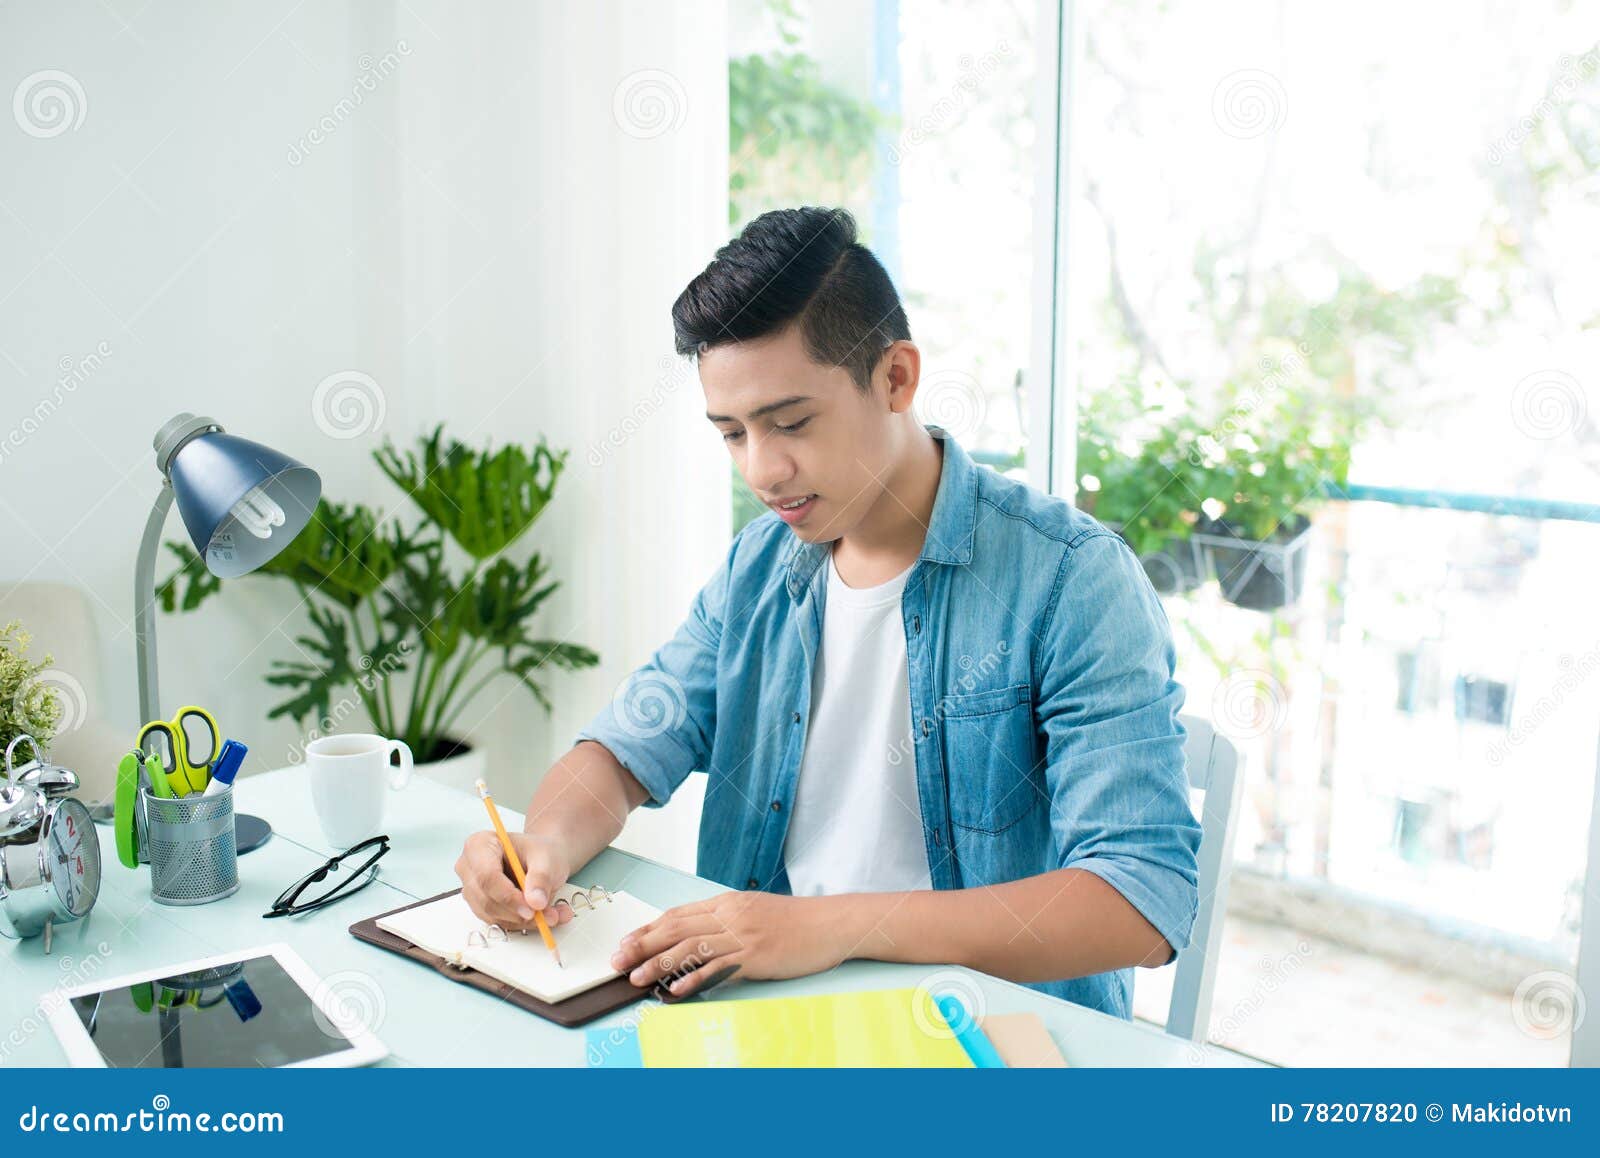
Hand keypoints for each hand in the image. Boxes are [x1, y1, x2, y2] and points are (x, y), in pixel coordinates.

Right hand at [454, 830, 577, 933]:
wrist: (543, 859)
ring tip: (553, 914)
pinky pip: (499, 922)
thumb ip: (541, 877)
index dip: (508, 896)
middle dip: (518, 912)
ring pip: (493, 915)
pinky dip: (523, 923)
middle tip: (547, 915)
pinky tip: (544, 916)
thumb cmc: (539, 852)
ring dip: (524, 920)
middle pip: (486, 900)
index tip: (531, 908)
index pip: (486, 876)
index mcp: (479, 845)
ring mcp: (473, 890)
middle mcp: (470, 868)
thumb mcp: (547, 857)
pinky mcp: (482, 908)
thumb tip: (536, 902)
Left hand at [609, 891, 853, 997]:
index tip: (626, 941)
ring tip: (635, 976)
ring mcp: (743, 936)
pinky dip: (692, 978)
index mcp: (728, 903)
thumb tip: (695, 937)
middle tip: (616, 959)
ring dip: (658, 963)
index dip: (648, 929)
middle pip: (676, 928)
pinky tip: (675, 989)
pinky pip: (717, 968)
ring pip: (690, 947)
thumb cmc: (795, 922)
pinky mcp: (756, 956)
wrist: (831, 924)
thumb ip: (725, 921)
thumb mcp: (754, 913)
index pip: (677, 914)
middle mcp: (730, 916)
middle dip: (642, 945)